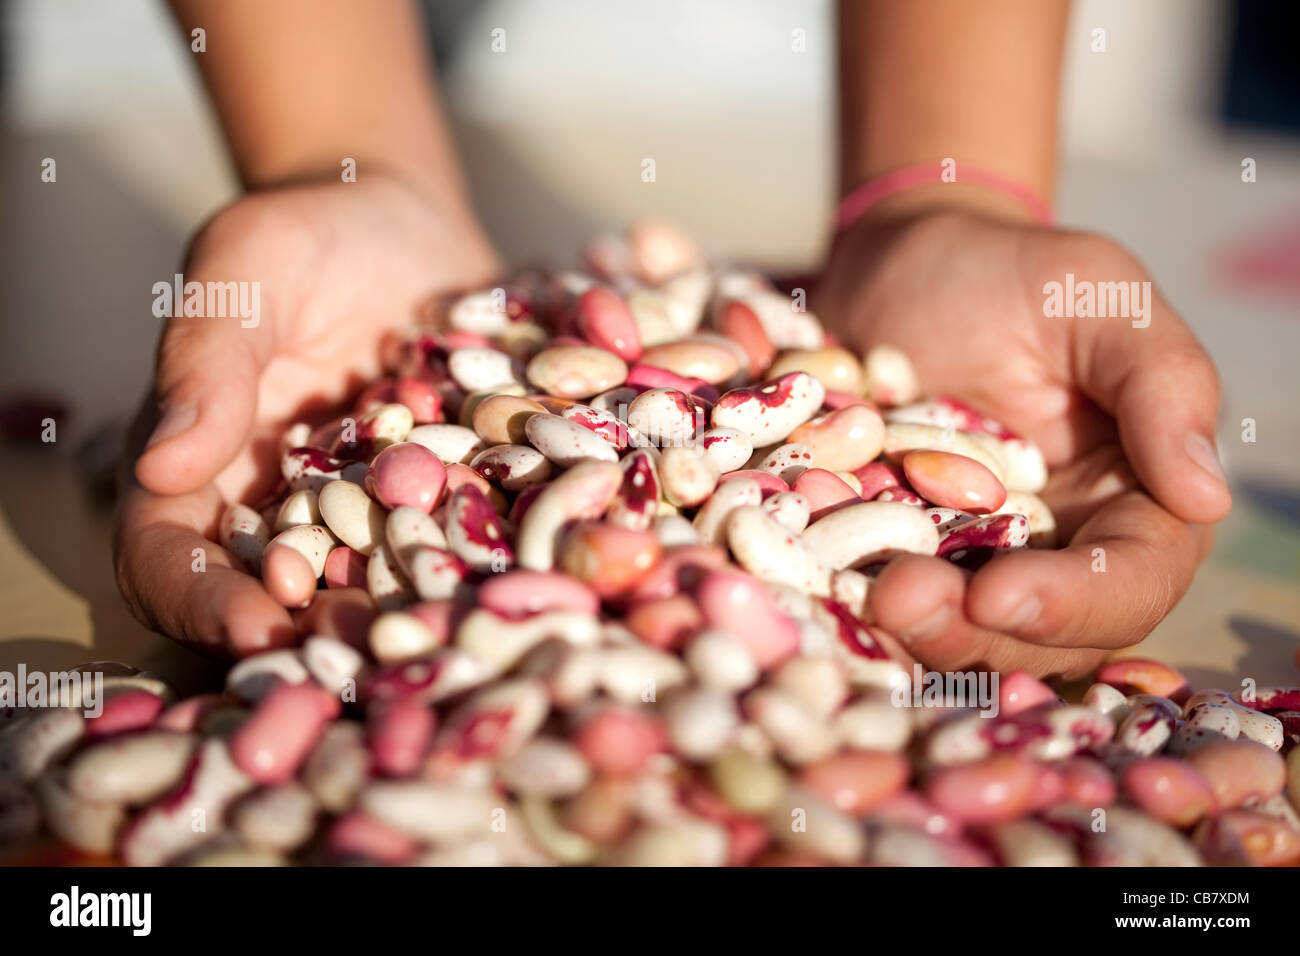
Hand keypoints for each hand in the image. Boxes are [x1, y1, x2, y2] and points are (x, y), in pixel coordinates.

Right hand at [115, 174, 497, 655]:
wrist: (401, 216)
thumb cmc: (300, 233)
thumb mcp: (244, 271)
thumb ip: (207, 359)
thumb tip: (161, 465)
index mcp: (200, 468)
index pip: (169, 555)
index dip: (200, 600)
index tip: (259, 622)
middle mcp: (281, 509)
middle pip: (275, 599)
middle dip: (317, 638)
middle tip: (372, 654)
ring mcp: (367, 512)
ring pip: (373, 587)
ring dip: (407, 619)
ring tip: (456, 635)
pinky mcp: (440, 496)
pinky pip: (457, 542)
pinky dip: (484, 564)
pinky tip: (531, 571)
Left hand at [815, 208, 1231, 679]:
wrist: (899, 267)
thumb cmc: (1014, 273)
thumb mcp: (1098, 297)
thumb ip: (1161, 384)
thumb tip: (1206, 498)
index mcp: (1131, 500)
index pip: (1131, 580)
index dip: (1074, 603)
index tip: (998, 596)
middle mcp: (1057, 548)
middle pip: (1038, 633)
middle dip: (974, 633)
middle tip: (901, 600)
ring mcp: (970, 560)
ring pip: (959, 634)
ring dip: (912, 631)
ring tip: (862, 595)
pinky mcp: (896, 554)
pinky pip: (882, 598)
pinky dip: (853, 603)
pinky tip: (817, 586)